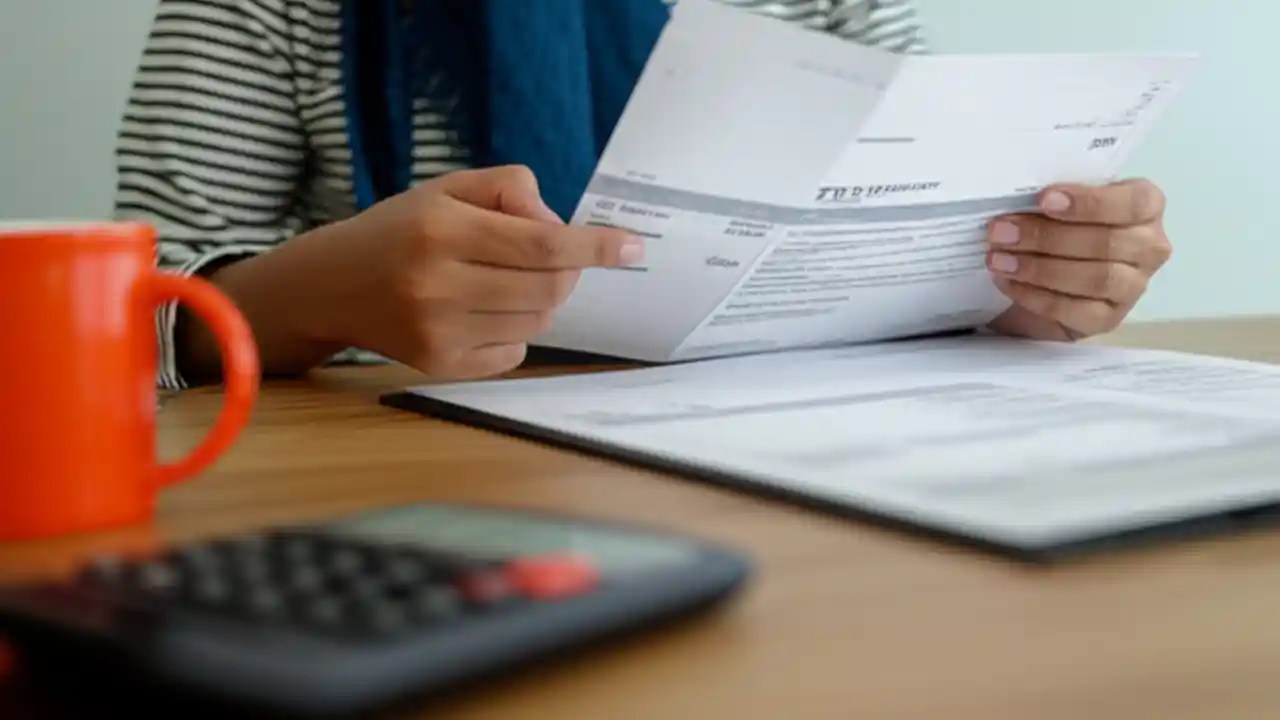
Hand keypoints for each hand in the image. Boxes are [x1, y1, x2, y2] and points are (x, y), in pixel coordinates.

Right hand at [188, 166, 640, 380]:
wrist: (330, 285)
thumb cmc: (401, 230)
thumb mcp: (447, 189)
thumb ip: (509, 189)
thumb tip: (561, 224)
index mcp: (443, 231)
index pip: (543, 244)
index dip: (595, 247)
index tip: (632, 246)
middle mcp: (439, 285)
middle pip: (548, 289)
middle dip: (566, 272)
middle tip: (550, 257)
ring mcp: (438, 332)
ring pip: (537, 323)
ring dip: (541, 301)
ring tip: (504, 281)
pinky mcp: (438, 365)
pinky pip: (514, 353)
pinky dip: (516, 332)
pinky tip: (482, 312)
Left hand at [985, 179, 1171, 340]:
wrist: (1042, 277)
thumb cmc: (1056, 228)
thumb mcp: (1058, 205)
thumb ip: (1052, 199)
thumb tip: (1016, 198)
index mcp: (1145, 207)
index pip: (1132, 202)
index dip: (1089, 202)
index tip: (1043, 200)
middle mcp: (1148, 247)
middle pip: (1106, 242)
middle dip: (1047, 237)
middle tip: (1001, 232)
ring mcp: (1133, 286)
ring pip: (1095, 278)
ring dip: (1039, 268)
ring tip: (998, 259)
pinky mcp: (1109, 319)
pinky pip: (1077, 310)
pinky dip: (1037, 296)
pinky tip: (1007, 283)